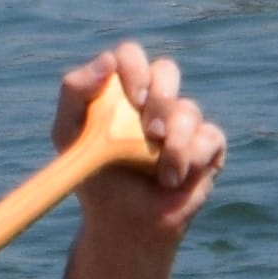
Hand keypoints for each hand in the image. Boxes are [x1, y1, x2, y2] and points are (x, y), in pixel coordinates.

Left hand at [58, 40, 222, 249]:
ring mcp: (182, 120)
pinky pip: (209, 137)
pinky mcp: (207, 143)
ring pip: (189, 109)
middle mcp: (154, 99)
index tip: (133, 95)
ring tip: (159, 174)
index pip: (130, 55)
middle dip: (161, 98)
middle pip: (166, 70)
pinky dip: (190, 160)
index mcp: (120, 89)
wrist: (123, 222)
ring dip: (173, 145)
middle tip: (151, 132)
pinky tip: (173, 180)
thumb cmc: (94, 176)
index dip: (135, 67)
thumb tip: (106, 59)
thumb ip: (75, 92)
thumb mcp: (68, 135)